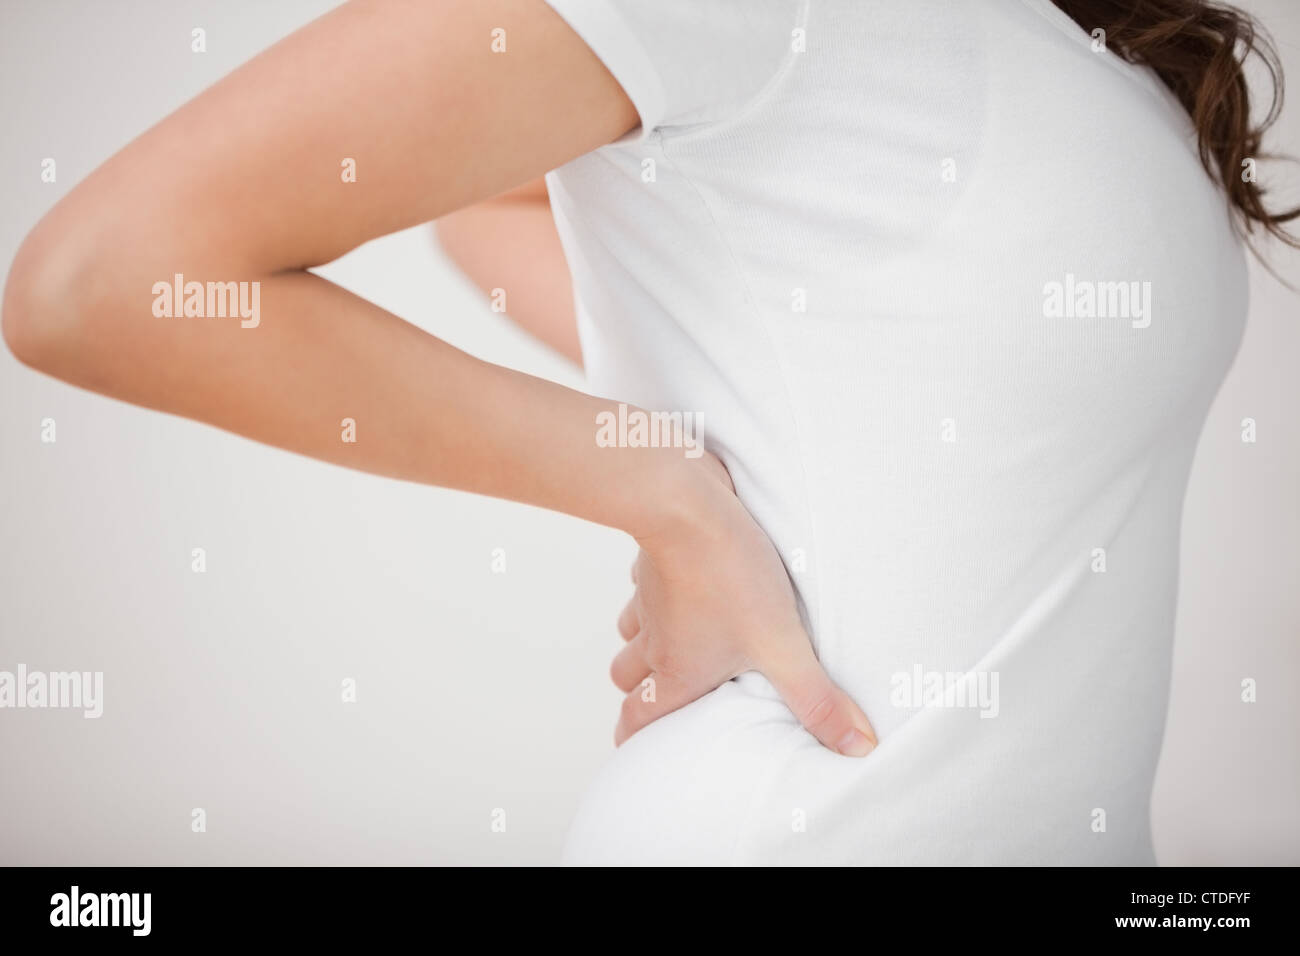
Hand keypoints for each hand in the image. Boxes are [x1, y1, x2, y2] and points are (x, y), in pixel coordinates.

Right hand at [610, 452, 876, 755]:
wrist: (689, 504)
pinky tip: (684, 583)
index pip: (638, 718)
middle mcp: (655, 639)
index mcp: (678, 669)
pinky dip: (656, 592)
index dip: (633, 738)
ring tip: (678, 641)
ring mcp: (649, 598)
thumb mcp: (783, 644)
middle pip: (627, 678)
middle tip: (665, 694)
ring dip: (647, 640)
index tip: (636, 748)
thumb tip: (856, 746)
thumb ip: (817, 698)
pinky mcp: (653, 561)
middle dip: (642, 689)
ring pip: (631, 631)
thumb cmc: (730, 575)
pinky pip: (644, 584)